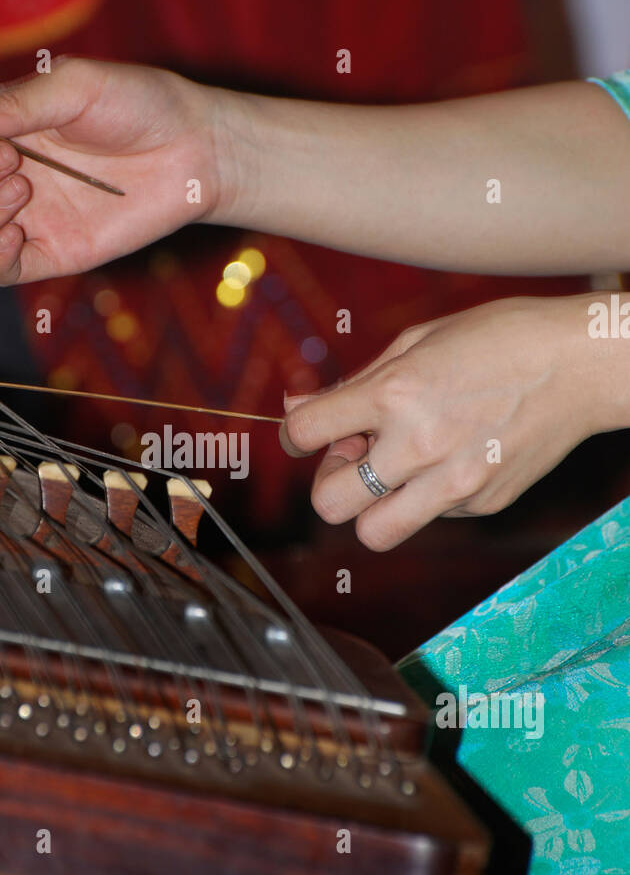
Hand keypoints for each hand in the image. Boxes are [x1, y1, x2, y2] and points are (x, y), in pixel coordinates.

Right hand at [0, 58, 232, 283]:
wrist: (193, 149)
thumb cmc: (137, 105)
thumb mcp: (78, 87)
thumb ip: (19, 102)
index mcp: (0, 128)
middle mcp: (1, 175)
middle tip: (11, 161)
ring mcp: (24, 218)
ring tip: (21, 190)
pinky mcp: (51, 253)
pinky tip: (17, 233)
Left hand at [281, 296, 612, 549]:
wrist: (581, 364)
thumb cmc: (498, 339)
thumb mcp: (416, 341)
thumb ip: (354, 382)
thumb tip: (297, 409)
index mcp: (396, 393)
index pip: (305, 433)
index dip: (293, 434)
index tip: (304, 434)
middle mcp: (420, 444)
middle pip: (330, 504)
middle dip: (329, 482)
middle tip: (354, 457)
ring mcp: (454, 482)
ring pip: (374, 534)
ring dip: (370, 509)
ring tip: (392, 475)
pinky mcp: (482, 503)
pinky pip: (429, 518)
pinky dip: (426, 496)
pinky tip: (453, 458)